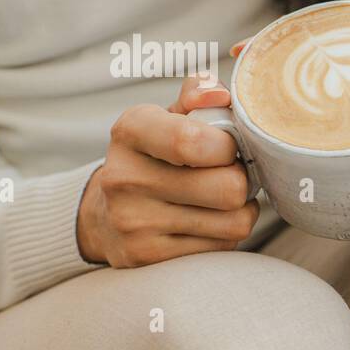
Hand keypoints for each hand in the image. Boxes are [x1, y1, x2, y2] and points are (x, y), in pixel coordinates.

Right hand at [76, 75, 258, 266]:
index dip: (230, 146)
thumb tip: (219, 94)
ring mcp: (133, 222)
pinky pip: (223, 246)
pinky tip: (208, 220)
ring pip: (234, 221)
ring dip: (240, 208)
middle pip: (228, 187)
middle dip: (242, 179)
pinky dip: (227, 233)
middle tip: (230, 173)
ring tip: (222, 197)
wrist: (107, 215)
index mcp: (130, 131)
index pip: (193, 141)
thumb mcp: (168, 118)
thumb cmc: (156, 156)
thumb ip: (198, 97)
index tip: (228, 146)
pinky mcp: (146, 255)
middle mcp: (124, 177)